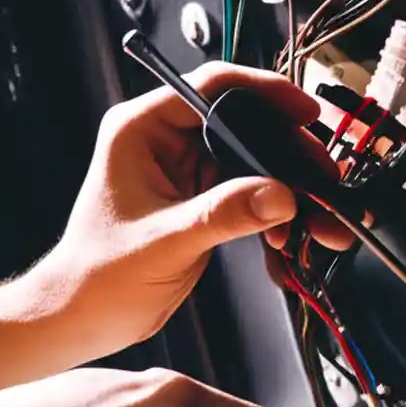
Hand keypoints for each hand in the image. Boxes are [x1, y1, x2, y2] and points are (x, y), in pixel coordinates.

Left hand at [30, 62, 346, 360]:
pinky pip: (252, 196)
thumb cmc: (97, 276)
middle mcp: (166, 143)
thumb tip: (278, 196)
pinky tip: (293, 235)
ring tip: (319, 215)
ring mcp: (187, 173)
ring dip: (290, 189)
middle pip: (244, 126)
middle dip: (288, 153)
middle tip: (321, 176)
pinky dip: (277, 214)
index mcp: (142, 130)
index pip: (212, 88)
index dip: (264, 93)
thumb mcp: (164, 241)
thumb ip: (223, 215)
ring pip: (254, 164)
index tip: (303, 112)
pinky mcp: (203, 203)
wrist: (84, 318)